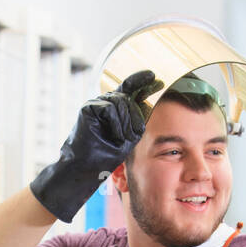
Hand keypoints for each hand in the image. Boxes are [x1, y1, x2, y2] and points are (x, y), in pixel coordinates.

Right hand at [28, 69, 164, 221]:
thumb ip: (137, 118)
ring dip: (125, 124)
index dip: (143, 81)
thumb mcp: (129, 135)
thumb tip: (145, 101)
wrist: (87, 167)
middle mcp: (104, 102)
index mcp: (114, 108)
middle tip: (129, 137)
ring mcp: (95, 103)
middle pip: (128, 97)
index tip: (157, 79)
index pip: (130, 88)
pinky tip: (113, 135)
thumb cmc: (106, 155)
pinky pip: (110, 108)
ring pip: (121, 102)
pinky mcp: (89, 107)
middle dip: (134, 117)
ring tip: (119, 139)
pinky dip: (116, 124)